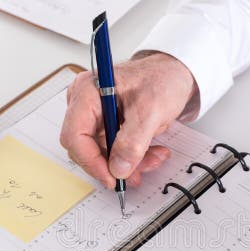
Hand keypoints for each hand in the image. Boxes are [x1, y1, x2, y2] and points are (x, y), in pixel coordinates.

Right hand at [60, 52, 197, 187]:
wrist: (175, 73)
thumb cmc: (161, 78)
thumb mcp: (151, 110)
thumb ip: (133, 141)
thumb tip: (118, 168)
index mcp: (87, 92)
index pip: (75, 136)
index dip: (91, 161)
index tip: (111, 177)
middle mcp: (85, 103)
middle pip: (85, 147)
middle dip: (112, 164)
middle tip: (136, 173)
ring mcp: (94, 114)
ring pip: (101, 152)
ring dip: (127, 162)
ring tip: (153, 158)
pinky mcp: (106, 123)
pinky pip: (111, 148)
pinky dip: (130, 156)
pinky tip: (149, 153)